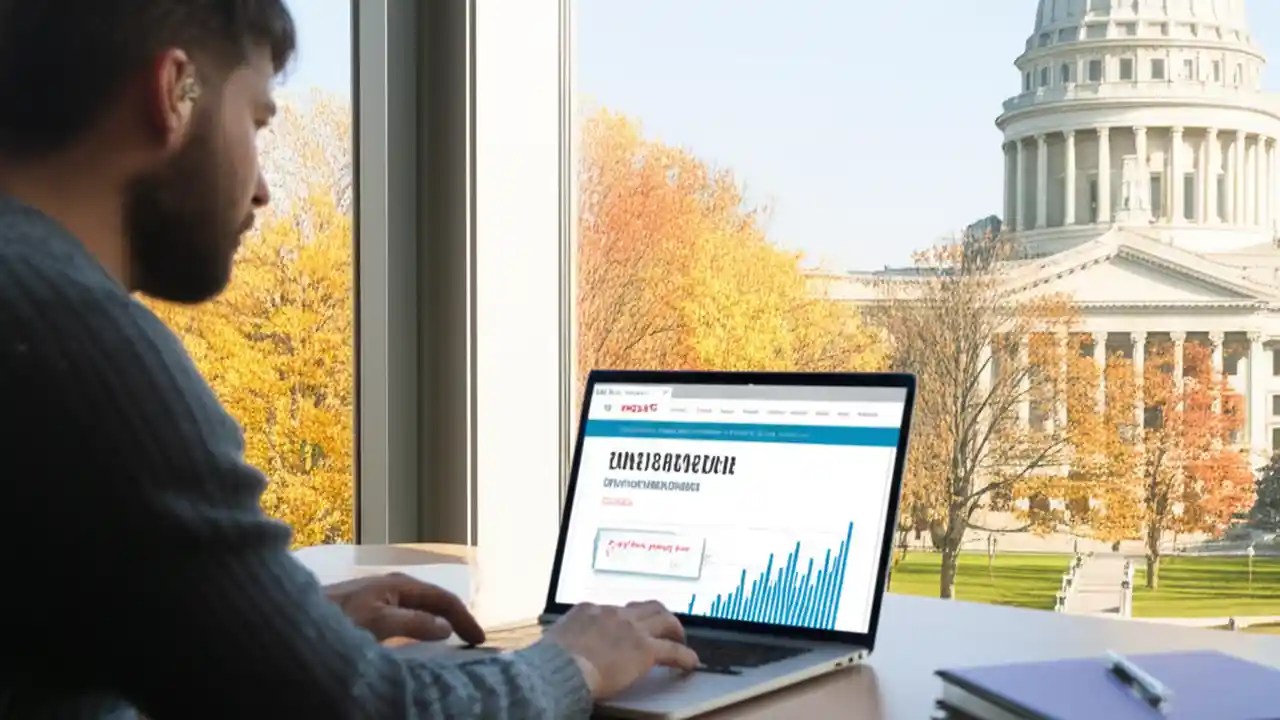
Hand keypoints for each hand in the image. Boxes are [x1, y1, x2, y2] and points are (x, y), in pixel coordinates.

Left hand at [323, 573, 484, 644]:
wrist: (297, 617)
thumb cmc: (337, 618)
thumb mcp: (378, 621)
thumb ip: (413, 623)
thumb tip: (445, 627)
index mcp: (401, 584)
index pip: (444, 598)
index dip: (464, 618)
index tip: (479, 640)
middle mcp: (395, 585)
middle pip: (435, 600)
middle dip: (457, 617)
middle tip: (473, 640)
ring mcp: (382, 595)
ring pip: (422, 606)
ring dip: (441, 620)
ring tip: (454, 638)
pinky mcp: (371, 608)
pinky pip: (408, 614)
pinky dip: (424, 624)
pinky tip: (422, 636)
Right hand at [545, 600, 699, 698]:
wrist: (560, 668)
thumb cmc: (549, 661)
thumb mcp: (555, 639)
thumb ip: (567, 637)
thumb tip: (563, 647)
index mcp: (589, 609)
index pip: (614, 609)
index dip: (625, 618)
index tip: (627, 626)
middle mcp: (613, 613)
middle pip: (645, 606)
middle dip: (657, 614)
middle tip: (663, 625)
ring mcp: (631, 629)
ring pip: (664, 619)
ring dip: (674, 629)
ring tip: (680, 639)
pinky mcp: (645, 650)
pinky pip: (673, 651)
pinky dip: (685, 656)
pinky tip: (691, 662)